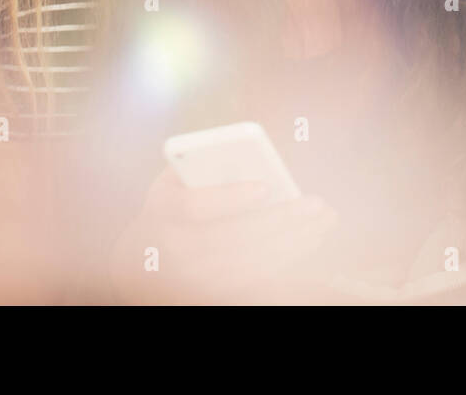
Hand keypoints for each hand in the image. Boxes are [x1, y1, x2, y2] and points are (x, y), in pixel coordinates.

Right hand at [111, 166, 338, 302]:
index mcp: (160, 212)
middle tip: (316, 204)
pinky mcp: (210, 297)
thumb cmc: (172, 210)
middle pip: (231, 241)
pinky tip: (310, 244)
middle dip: (279, 222)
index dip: (228, 198)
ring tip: (323, 223)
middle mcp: (172, 253)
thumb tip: (263, 169)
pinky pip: (254, 284)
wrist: (143, 266)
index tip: (264, 187)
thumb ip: (209, 168)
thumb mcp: (178, 182)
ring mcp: (191, 283)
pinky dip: (286, 266)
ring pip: (249, 268)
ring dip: (292, 245)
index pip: (192, 207)